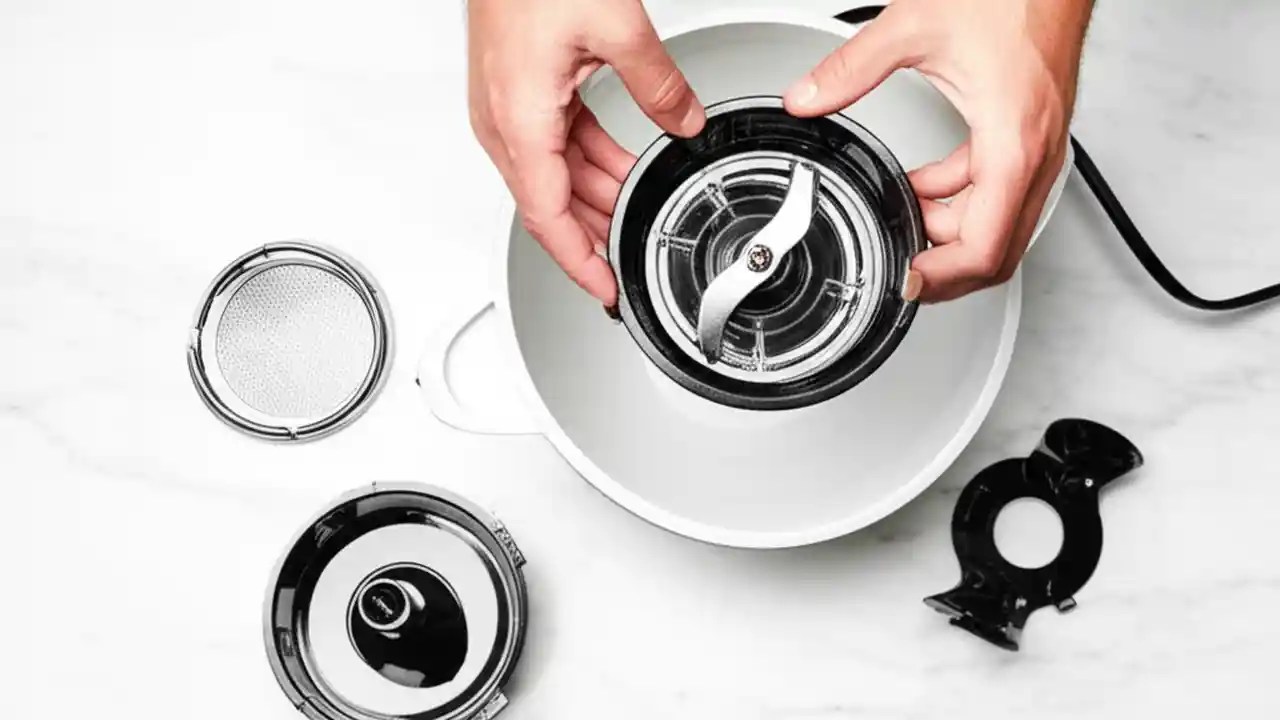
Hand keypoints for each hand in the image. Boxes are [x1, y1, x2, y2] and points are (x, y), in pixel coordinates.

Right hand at [467, 0, 705, 306]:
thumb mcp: (617, 28)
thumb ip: (659, 86)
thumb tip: (684, 121)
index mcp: (520, 122)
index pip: (548, 220)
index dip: (581, 263)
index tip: (606, 291)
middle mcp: (504, 124)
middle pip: (553, 204)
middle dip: (597, 233)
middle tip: (633, 255)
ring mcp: (507, 110)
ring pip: (555, 176)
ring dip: (597, 195)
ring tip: (637, 210)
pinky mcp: (518, 93)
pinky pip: (554, 145)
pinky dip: (588, 162)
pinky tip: (619, 167)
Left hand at [785, 0, 1092, 301]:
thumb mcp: (915, 28)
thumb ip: (851, 69)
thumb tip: (808, 98)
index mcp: (1013, 145)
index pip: (984, 247)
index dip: (941, 279)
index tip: (904, 284)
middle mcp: (1035, 155)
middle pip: (997, 251)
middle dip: (944, 271)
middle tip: (897, 273)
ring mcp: (1039, 148)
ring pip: (999, 226)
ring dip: (949, 235)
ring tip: (901, 224)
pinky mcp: (1032, 135)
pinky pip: (997, 192)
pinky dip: (957, 201)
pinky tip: (921, 188)